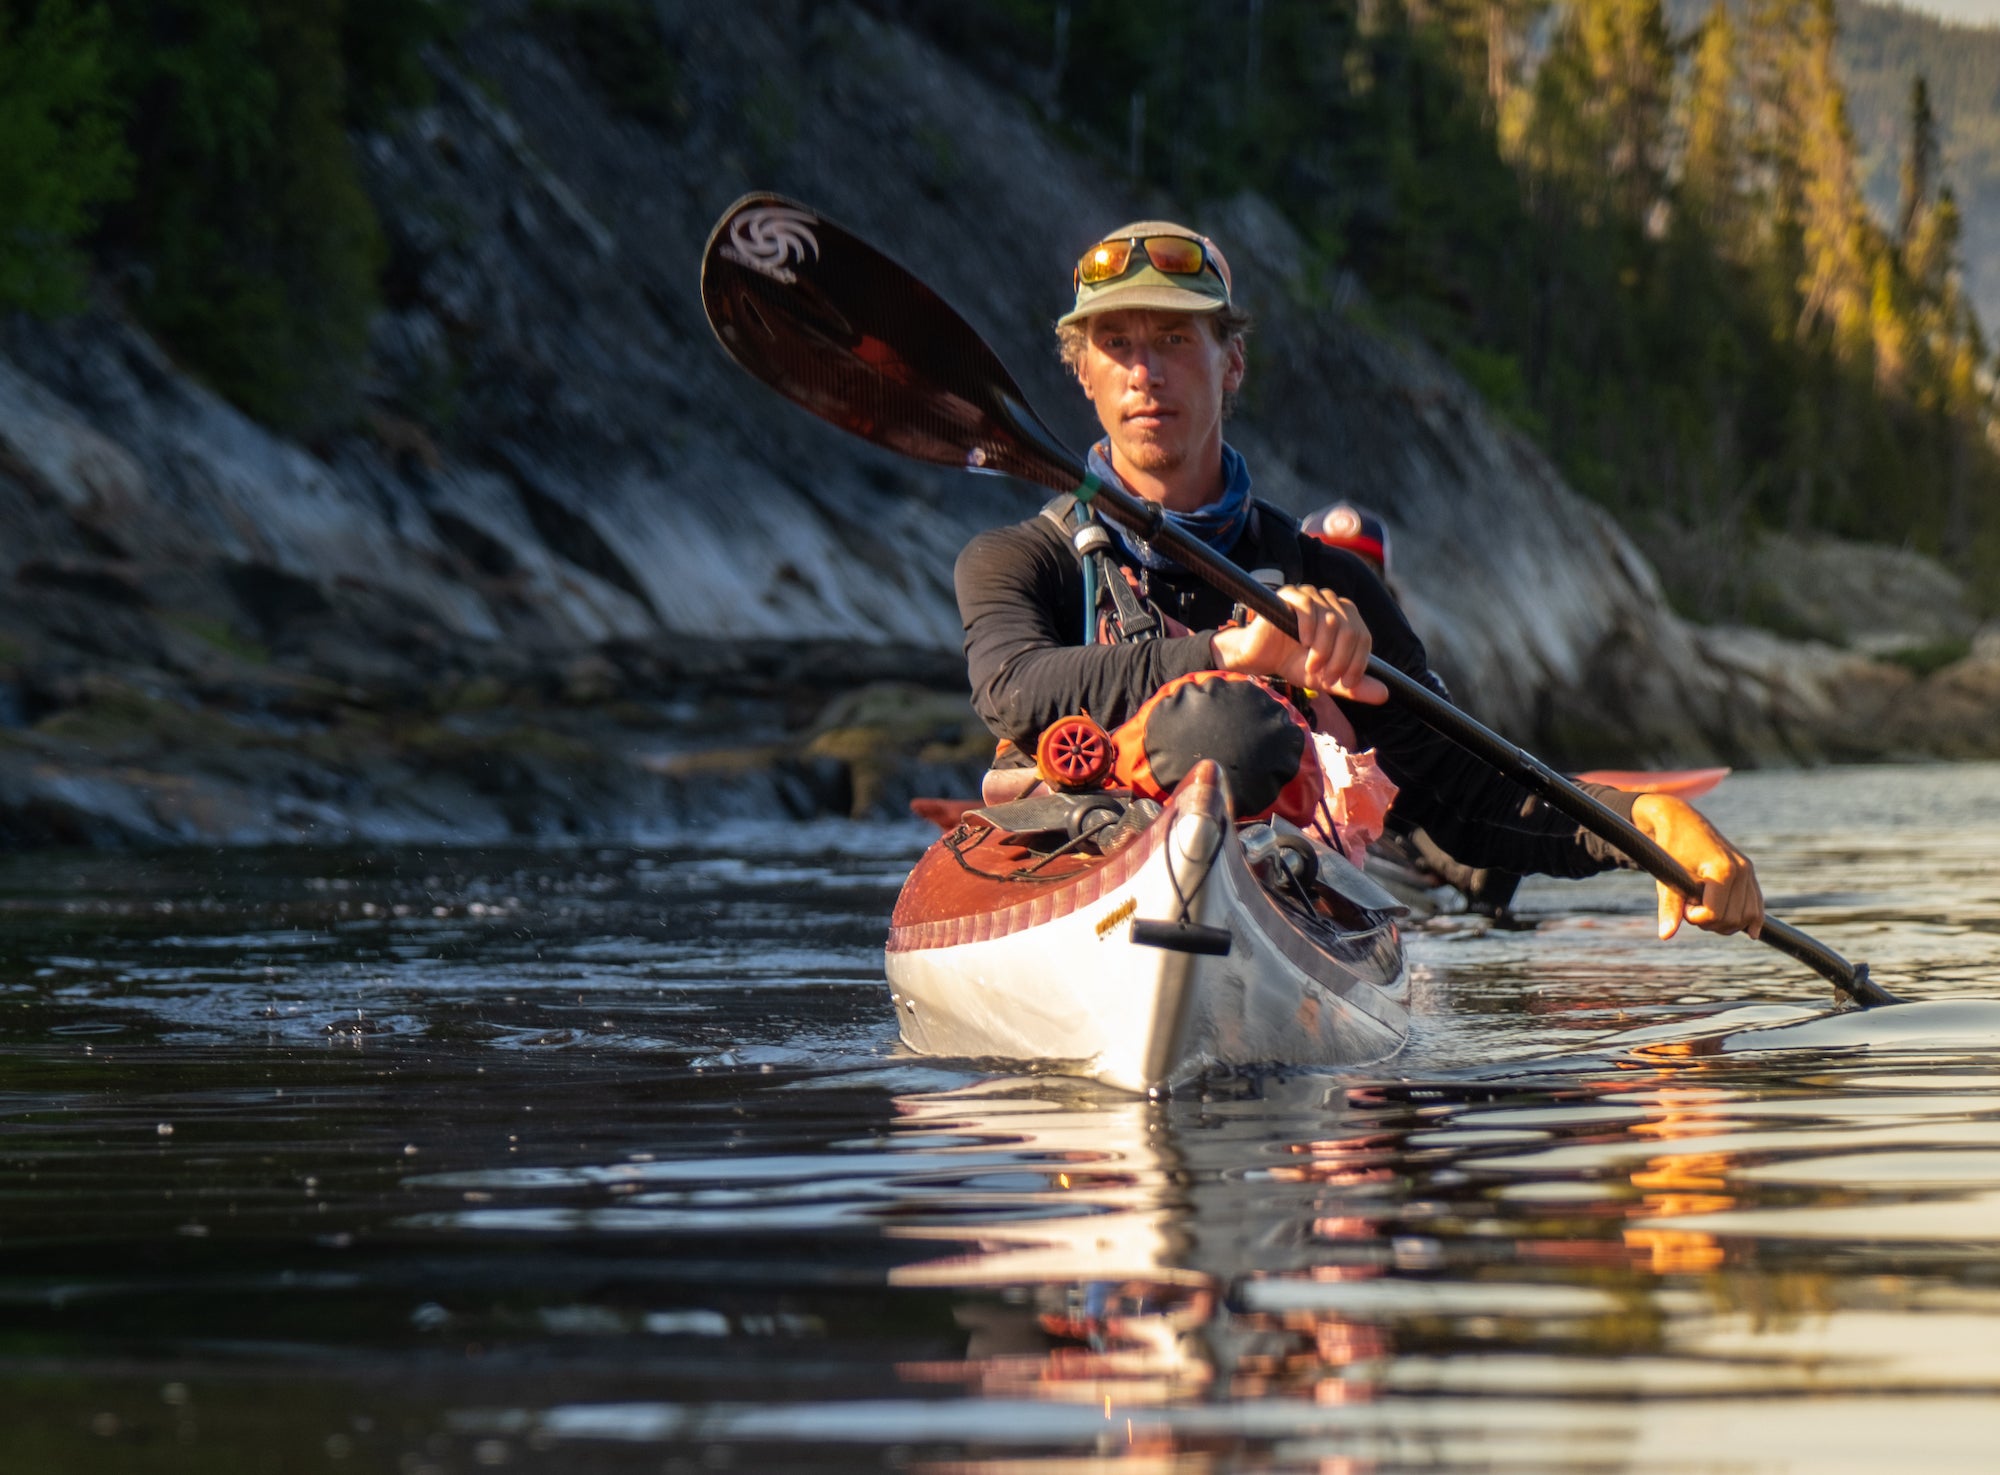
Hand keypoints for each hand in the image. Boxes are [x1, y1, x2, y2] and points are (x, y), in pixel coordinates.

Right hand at [1210, 585, 1387, 703]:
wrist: (1259, 658)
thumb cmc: (1293, 663)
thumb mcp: (1327, 679)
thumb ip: (1354, 687)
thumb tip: (1385, 694)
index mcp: (1345, 618)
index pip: (1363, 637)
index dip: (1359, 662)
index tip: (1346, 683)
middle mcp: (1331, 602)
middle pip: (1349, 629)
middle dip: (1340, 659)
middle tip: (1326, 677)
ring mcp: (1311, 596)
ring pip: (1330, 619)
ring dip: (1324, 649)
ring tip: (1312, 665)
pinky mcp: (1289, 594)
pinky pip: (1307, 605)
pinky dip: (1308, 627)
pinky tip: (1303, 642)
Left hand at [1631, 793, 1763, 939]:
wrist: (1679, 821)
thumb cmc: (1670, 848)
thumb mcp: (1667, 878)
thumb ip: (1669, 907)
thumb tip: (1665, 936)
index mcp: (1723, 870)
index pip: (1715, 915)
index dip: (1695, 918)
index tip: (1682, 907)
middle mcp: (1741, 870)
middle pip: (1733, 919)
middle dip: (1710, 923)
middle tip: (1691, 909)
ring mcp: (1748, 870)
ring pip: (1748, 916)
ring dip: (1726, 923)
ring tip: (1704, 908)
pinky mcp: (1749, 872)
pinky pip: (1757, 904)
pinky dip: (1752, 919)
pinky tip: (1751, 933)